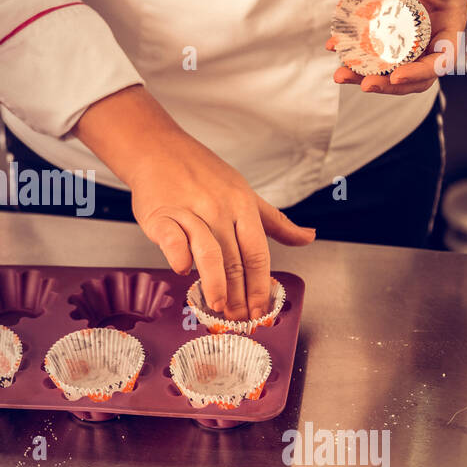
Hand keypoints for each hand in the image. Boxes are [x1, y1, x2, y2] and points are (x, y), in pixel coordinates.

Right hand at [74, 87, 315, 318]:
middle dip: (240, 294)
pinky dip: (178, 256)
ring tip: (218, 306)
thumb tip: (308, 237)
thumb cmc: (201, 174)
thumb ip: (275, 221)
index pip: (257, 253)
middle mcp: (220, 209)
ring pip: (208, 252)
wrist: (157, 148)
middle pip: (235, 259)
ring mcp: (190, 210)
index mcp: (242, 205)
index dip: (261, 285)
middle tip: (239, 318)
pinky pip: (173, 238)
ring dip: (215, 283)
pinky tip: (182, 271)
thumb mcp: (244, 193)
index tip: (261, 309)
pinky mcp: (161, 214)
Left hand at [326, 0, 466, 93]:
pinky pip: (374, 53)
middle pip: (413, 77)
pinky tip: (334, 46)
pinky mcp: (392, 40)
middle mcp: (430, 45)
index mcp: (448, 32)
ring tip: (341, 75)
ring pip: (390, 71)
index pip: (440, 61)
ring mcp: (410, 46)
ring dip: (364, 76)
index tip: (396, 75)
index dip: (419, 73)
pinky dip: (355, 54)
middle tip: (364, 84)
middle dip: (387, 84)